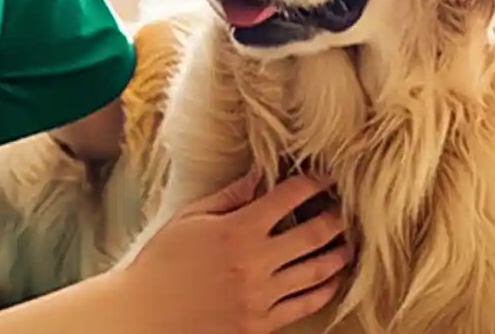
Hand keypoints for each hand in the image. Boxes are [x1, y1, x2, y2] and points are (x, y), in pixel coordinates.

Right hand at [119, 171, 352, 332]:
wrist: (145, 313)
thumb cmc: (162, 262)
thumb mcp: (191, 218)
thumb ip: (230, 196)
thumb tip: (259, 175)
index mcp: (237, 230)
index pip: (288, 198)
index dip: (313, 183)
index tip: (325, 178)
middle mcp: (255, 262)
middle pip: (314, 233)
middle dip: (336, 217)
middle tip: (345, 209)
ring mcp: (261, 296)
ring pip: (318, 271)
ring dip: (339, 254)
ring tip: (349, 243)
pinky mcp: (261, 324)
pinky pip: (306, 305)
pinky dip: (326, 289)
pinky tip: (333, 279)